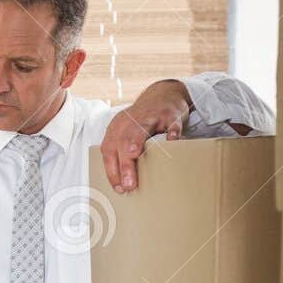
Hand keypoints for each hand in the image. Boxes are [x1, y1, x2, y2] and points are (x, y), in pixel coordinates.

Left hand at [100, 78, 191, 193]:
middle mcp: (131, 121)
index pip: (109, 150)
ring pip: (141, 129)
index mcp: (118, 128)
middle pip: (122, 142)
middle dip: (124, 165)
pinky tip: (172, 140)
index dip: (112, 170)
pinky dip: (172, 131)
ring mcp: (151, 116)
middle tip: (129, 184)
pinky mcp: (170, 114)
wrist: (163, 94)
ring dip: (136, 141)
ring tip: (134, 154)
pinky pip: (171, 123)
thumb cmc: (143, 122)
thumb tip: (122, 186)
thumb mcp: (127, 134)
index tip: (119, 188)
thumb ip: (122, 155)